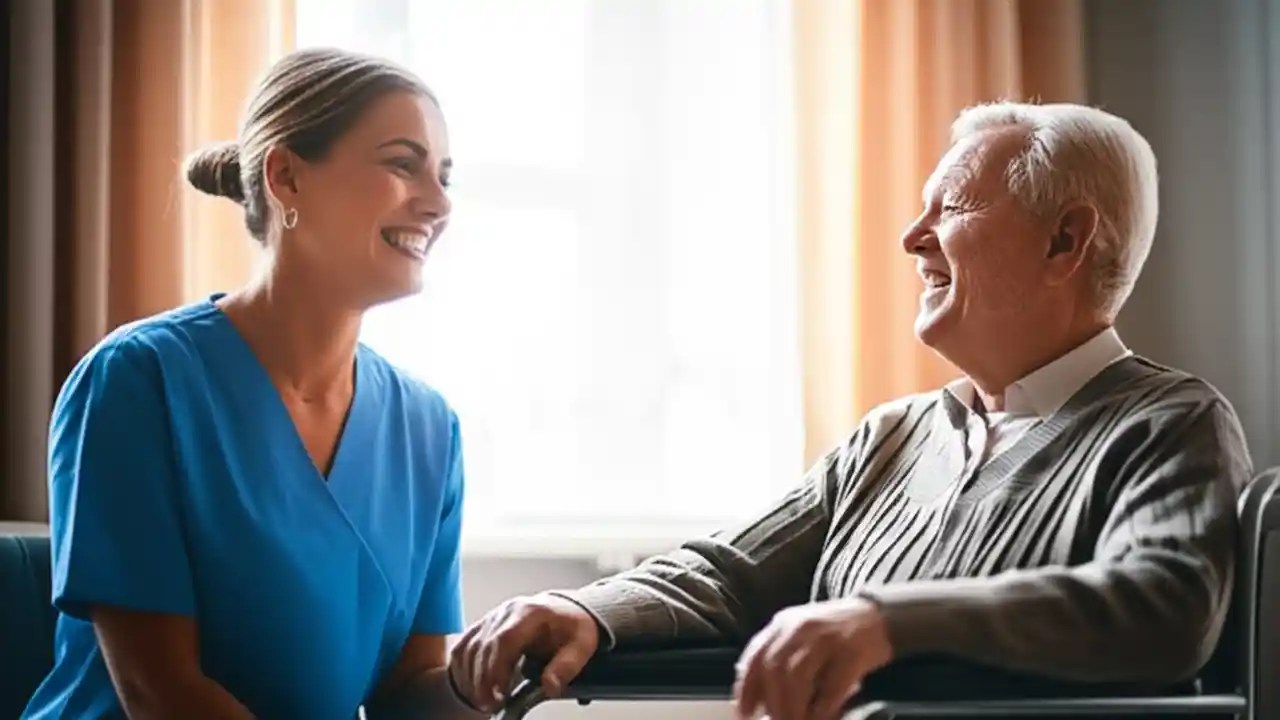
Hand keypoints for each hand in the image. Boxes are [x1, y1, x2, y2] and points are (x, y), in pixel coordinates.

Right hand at [448, 593, 599, 712]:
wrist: (566, 609)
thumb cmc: (571, 626)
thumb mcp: (581, 645)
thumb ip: (566, 667)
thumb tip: (550, 687)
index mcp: (531, 613)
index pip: (505, 640)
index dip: (498, 669)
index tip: (500, 694)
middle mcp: (507, 612)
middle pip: (484, 646)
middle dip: (483, 680)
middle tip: (490, 705)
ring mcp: (493, 617)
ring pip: (470, 647)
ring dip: (471, 677)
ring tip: (483, 701)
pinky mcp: (484, 626)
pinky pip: (464, 646)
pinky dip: (462, 668)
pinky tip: (471, 687)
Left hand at [733, 597, 892, 719]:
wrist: (879, 617)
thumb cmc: (835, 633)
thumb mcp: (800, 636)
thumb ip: (778, 659)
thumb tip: (757, 699)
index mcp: (783, 624)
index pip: (755, 656)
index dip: (746, 689)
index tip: (743, 713)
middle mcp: (801, 626)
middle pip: (774, 668)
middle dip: (771, 702)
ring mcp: (827, 638)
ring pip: (798, 676)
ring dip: (792, 706)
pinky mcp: (852, 653)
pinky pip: (832, 686)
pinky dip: (822, 708)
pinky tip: (820, 718)